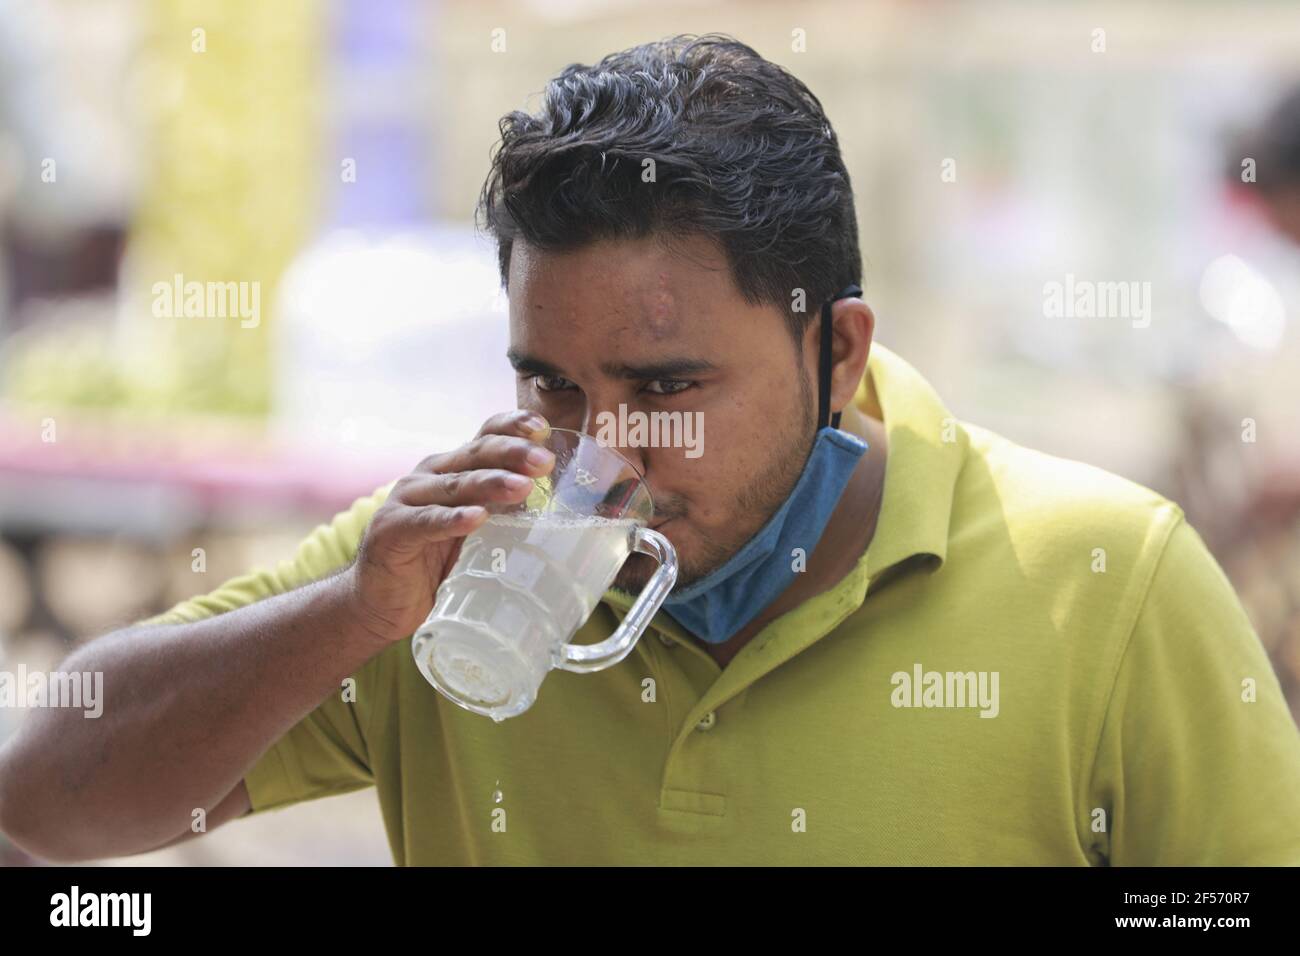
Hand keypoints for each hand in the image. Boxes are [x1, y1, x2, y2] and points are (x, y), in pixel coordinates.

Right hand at [343, 409, 553, 644]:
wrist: (381, 603)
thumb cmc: (435, 565)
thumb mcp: (478, 535)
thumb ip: (505, 517)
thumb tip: (561, 513)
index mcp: (453, 470)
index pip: (485, 436)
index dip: (512, 426)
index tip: (543, 427)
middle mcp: (430, 476)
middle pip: (475, 454)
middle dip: (512, 453)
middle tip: (544, 461)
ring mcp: (407, 500)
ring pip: (456, 485)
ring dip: (490, 483)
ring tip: (522, 488)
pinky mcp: (391, 531)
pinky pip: (426, 523)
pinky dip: (452, 519)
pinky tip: (476, 519)